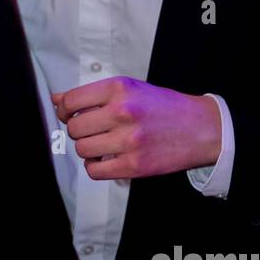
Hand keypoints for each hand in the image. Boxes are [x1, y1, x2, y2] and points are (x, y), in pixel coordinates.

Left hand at [51, 77, 220, 180]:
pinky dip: (96, 167)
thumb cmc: (164, 107)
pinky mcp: (135, 165)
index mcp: (119, 88)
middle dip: (78, 131)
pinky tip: (107, 159)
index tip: (69, 115)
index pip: (71, 101)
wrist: (202, 128)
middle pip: (74, 128)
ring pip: (82, 150)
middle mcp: (122, 112)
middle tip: (92, 131)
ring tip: (102, 145)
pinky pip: (95, 171)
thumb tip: (57, 100)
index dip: (64, 110)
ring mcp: (129, 140)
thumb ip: (93, 95)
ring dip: (88, 149)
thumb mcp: (131, 89)